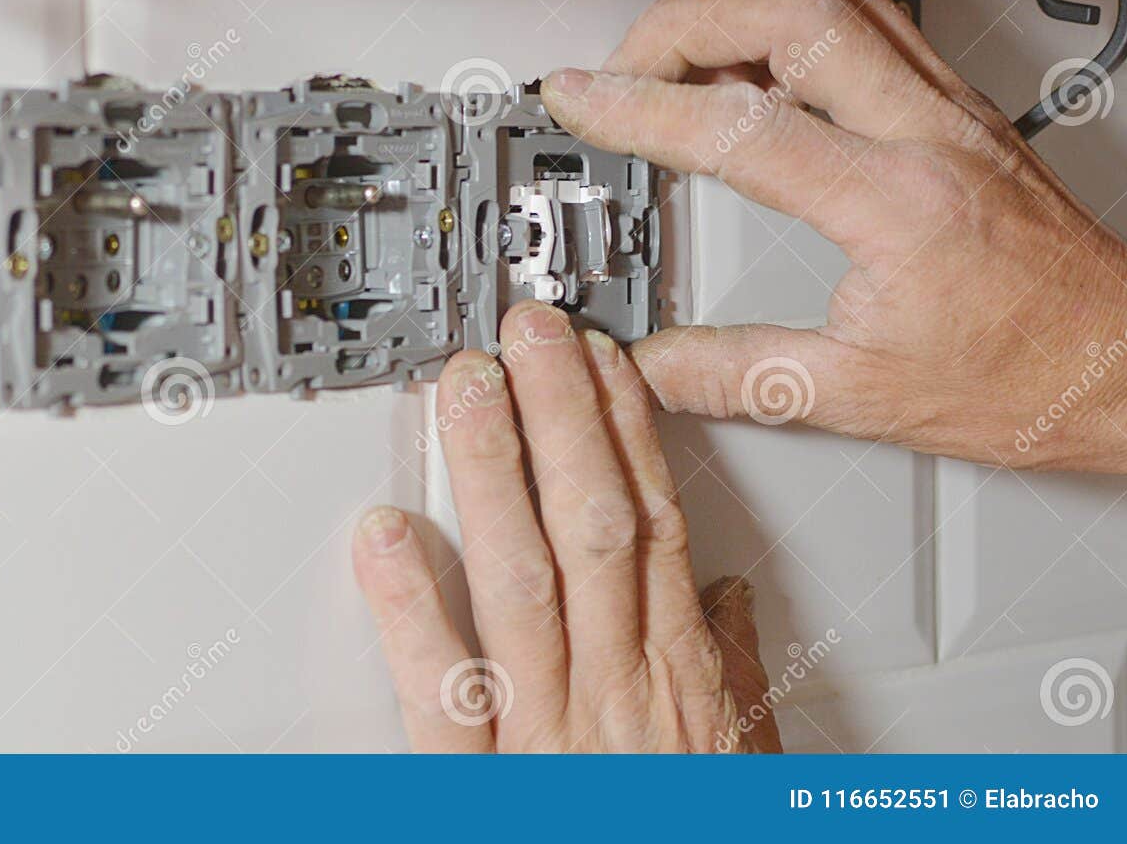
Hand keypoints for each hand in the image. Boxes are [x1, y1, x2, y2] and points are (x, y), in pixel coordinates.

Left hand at [351, 302, 781, 752]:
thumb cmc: (698, 840)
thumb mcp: (745, 748)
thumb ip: (729, 665)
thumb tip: (726, 599)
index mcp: (676, 675)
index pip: (652, 521)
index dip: (626, 430)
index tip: (602, 362)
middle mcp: (612, 686)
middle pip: (590, 521)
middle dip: (561, 414)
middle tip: (531, 334)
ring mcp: (546, 729)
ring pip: (518, 576)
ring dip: (492, 468)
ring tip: (467, 387)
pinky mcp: (484, 783)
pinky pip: (443, 689)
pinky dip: (410, 609)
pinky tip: (382, 536)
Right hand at [542, 0, 1126, 471]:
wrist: (1126, 365)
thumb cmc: (1031, 379)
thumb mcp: (865, 396)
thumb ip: (740, 377)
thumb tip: (656, 366)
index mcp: (896, 205)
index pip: (740, 127)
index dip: (639, 108)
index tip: (581, 100)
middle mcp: (927, 133)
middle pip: (790, 10)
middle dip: (682, 24)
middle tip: (625, 68)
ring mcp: (947, 109)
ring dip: (738, 10)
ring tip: (679, 58)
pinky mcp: (959, 109)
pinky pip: (868, 22)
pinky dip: (791, 25)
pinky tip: (761, 67)